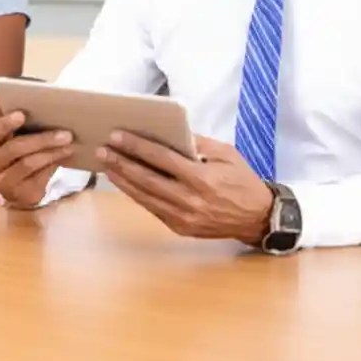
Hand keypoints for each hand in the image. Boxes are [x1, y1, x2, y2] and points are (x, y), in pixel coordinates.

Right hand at [0, 111, 74, 208]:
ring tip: (69, 145)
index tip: (22, 114)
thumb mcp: (8, 141)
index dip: (5, 124)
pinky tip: (65, 157)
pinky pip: (39, 177)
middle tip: (65, 134)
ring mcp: (2, 183)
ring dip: (52, 152)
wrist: (16, 187)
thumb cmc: (14, 154)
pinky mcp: (19, 194)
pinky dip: (54, 165)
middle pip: (15, 148)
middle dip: (42, 139)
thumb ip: (16, 129)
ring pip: (29, 163)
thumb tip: (46, 113)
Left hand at [98, 132, 272, 244]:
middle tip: (103, 150)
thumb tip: (169, 132)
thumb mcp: (226, 154)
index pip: (162, 159)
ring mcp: (184, 217)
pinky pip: (152, 209)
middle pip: (147, 179)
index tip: (118, 136)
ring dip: (123, 181)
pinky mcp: (180, 228)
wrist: (258, 218)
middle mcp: (191, 200)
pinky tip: (124, 183)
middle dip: (122, 163)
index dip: (137, 147)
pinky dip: (136, 195)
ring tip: (106, 166)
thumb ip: (197, 143)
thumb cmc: (242, 181)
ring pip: (145, 197)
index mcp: (203, 179)